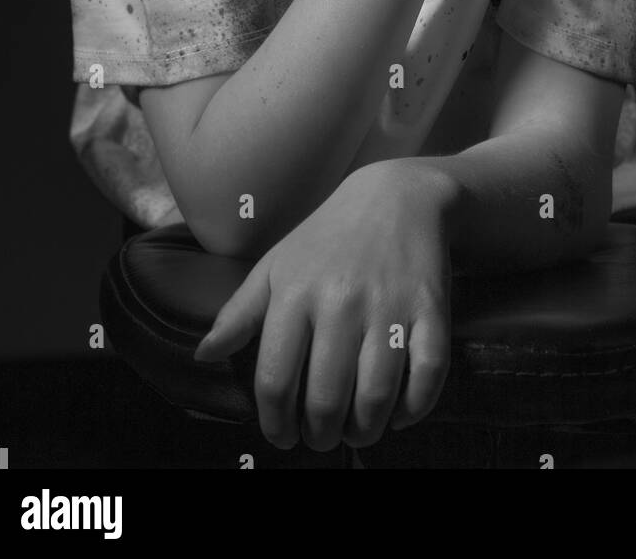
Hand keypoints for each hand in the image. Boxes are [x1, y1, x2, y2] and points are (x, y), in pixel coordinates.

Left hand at [193, 161, 456, 450]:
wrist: (397, 197)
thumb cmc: (328, 237)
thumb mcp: (276, 265)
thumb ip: (239, 313)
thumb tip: (203, 355)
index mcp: (296, 294)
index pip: (275, 381)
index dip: (275, 424)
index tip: (282, 436)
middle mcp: (341, 302)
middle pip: (326, 399)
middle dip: (320, 435)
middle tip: (321, 437)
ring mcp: (389, 307)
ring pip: (376, 397)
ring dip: (364, 430)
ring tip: (357, 430)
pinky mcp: (431, 310)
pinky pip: (427, 376)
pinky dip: (413, 408)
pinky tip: (398, 412)